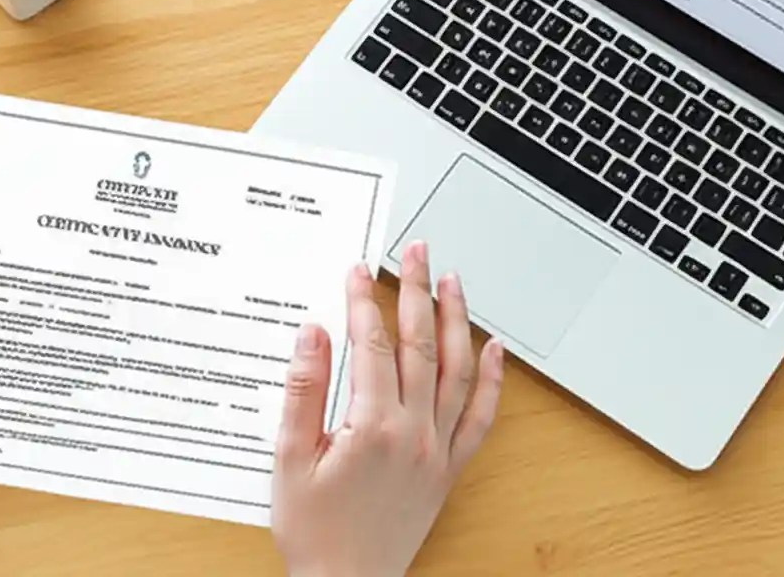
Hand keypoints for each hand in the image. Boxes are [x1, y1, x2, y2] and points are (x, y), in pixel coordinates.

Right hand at [270, 241, 503, 576]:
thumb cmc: (314, 531)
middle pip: (420, 345)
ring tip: (454, 281)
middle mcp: (415, 433)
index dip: (364, 301)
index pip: (372, 345)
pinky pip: (480, 418)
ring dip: (457, 321)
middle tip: (417, 251)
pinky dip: (491, 381)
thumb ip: (303, 392)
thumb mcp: (290, 459)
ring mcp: (438, 451)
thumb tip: (313, 335)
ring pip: (456, 372)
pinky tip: (493, 350)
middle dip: (417, 291)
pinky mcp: (448, 469)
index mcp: (374, 427)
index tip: (358, 270)